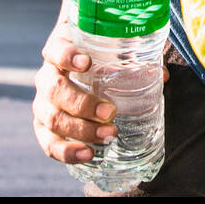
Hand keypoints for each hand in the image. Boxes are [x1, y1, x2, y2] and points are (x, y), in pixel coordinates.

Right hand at [31, 19, 169, 164]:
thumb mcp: (111, 49)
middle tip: (110, 112)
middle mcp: (47, 76)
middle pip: (54, 89)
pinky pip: (48, 142)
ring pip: (52, 118)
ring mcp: (43, 103)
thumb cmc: (98, 55)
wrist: (78, 67)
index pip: (56, 50)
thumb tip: (162, 75)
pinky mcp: (43, 126)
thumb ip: (134, 56)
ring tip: (109, 135)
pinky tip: (88, 154)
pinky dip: (66, 151)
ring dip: (80, 130)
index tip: (87, 62)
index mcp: (59, 50)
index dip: (67, 56)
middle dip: (82, 103)